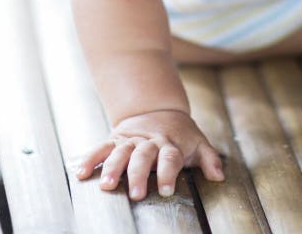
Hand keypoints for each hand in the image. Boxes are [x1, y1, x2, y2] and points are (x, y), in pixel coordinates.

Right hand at [75, 109, 224, 198]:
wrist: (158, 109)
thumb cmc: (181, 134)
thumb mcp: (199, 142)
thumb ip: (210, 160)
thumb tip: (220, 176)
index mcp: (170, 144)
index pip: (170, 158)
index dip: (168, 173)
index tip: (166, 189)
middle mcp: (149, 142)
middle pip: (143, 157)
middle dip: (138, 175)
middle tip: (135, 194)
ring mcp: (131, 140)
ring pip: (120, 153)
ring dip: (112, 168)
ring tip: (105, 185)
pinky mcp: (116, 139)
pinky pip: (101, 148)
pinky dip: (90, 159)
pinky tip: (81, 172)